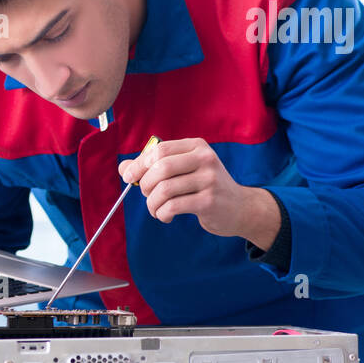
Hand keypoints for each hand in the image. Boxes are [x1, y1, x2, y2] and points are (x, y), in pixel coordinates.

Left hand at [117, 138, 280, 248]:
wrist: (239, 208)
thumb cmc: (204, 187)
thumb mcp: (183, 170)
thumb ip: (153, 167)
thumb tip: (124, 169)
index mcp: (196, 146)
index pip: (160, 150)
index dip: (139, 164)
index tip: (129, 178)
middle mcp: (205, 159)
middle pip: (160, 168)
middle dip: (145, 184)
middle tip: (146, 195)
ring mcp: (209, 179)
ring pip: (164, 189)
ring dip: (152, 203)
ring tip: (155, 209)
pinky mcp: (209, 201)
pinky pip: (173, 206)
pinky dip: (162, 213)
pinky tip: (166, 216)